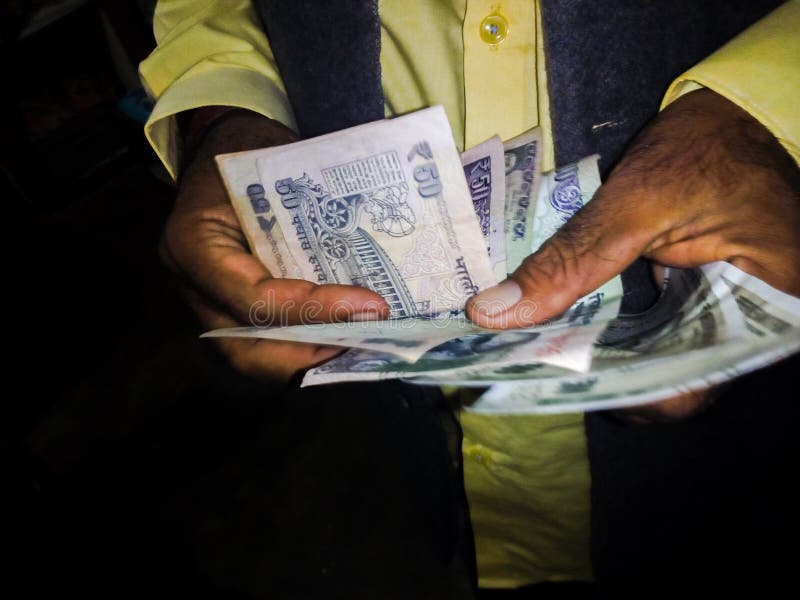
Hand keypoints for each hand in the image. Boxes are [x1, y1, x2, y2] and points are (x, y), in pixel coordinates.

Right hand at [160, 111, 387, 382]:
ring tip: (365, 347)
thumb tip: (375, 269)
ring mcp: (207, 301)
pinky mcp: (229, 306)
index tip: (371, 306)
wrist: (226, 142)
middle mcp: (192, 284)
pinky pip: (265, 340)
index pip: (255, 299)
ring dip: (313, 358)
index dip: (315, 310)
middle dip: (312, 356)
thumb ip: (316, 218)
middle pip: (247, 350)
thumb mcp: (281, 166)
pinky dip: (306, 346)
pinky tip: (348, 337)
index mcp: (193, 243)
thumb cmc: (253, 148)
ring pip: (255, 356)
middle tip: (368, 343)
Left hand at [466, 89, 799, 420]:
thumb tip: (493, 312)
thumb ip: (570, 262)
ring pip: (653, 360)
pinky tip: (563, 324)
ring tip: (535, 348)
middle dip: (594, 375)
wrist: (737, 113)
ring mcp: (727, 317)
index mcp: (767, 312)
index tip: (552, 378)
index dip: (615, 394)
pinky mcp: (702, 302)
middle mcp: (753, 329)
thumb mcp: (635, 202)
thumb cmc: (706, 148)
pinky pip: (654, 332)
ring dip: (596, 355)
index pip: (683, 390)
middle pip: (662, 380)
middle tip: (527, 366)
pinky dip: (609, 330)